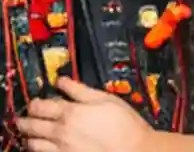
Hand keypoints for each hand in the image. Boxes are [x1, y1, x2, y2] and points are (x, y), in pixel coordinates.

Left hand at [17, 77, 152, 151]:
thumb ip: (81, 90)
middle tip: (27, 117)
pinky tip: (44, 145)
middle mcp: (61, 131)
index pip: (40, 105)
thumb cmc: (125, 124)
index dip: (35, 102)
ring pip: (32, 143)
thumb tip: (63, 81)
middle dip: (25, 119)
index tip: (36, 101)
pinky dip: (39, 149)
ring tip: (33, 132)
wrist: (134, 149)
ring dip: (29, 136)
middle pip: (30, 124)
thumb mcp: (106, 99)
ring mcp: (60, 148)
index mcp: (71, 112)